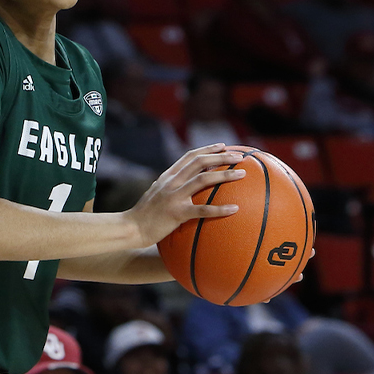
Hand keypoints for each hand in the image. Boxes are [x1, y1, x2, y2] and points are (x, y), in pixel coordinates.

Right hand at [125, 145, 245, 244]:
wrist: (130, 228)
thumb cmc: (145, 214)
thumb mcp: (156, 192)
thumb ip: (169, 185)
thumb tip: (184, 183)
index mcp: (168, 176)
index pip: (190, 156)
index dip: (208, 149)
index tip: (224, 146)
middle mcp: (172, 182)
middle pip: (200, 162)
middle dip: (222, 157)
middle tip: (240, 157)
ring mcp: (174, 196)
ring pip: (203, 180)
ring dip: (225, 175)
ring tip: (242, 174)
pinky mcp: (176, 213)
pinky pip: (202, 210)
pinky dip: (220, 209)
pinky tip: (235, 209)